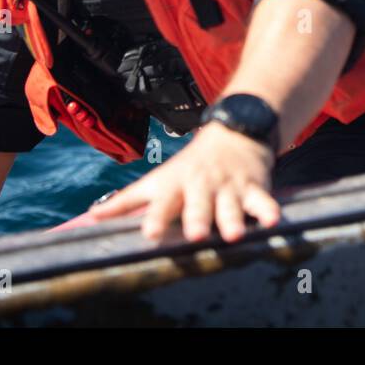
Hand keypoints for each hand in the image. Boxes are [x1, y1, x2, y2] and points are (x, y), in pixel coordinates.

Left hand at [87, 122, 279, 242]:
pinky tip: (274, 220)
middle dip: (198, 218)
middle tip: (195, 234)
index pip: (163, 202)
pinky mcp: (255, 186)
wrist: (235, 130)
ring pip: (231, 205)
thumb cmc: (190, 164)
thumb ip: (127, 200)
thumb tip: (91, 215)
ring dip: (232, 218)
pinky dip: (269, 209)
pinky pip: (263, 200)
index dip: (157, 218)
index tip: (150, 233)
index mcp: (176, 185)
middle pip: (199, 204)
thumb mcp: (159, 178)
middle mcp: (202, 186)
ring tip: (234, 234)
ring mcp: (229, 186)